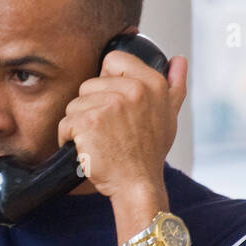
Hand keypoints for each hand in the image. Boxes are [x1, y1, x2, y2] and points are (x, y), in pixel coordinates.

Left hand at [56, 49, 187, 201]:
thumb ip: (174, 85)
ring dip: (79, 125)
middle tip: (108, 131)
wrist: (137, 185)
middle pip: (89, 84)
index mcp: (152, 83)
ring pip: (75, 104)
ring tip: (98, 141)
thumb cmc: (149, 154)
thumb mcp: (170, 116)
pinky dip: (69, 139)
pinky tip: (85, 150)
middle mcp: (133, 89)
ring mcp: (110, 104)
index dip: (107, 81)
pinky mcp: (89, 121)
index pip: (113, 60)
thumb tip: (179, 60)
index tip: (112, 103)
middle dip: (92, 108)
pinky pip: (66, 123)